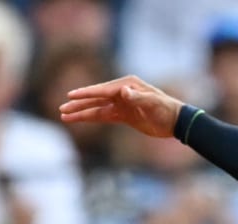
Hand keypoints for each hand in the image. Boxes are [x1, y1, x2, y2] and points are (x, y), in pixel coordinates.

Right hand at [60, 75, 182, 138]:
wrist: (175, 122)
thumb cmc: (166, 110)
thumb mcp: (153, 103)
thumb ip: (137, 97)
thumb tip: (123, 91)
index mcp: (127, 85)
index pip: (103, 90)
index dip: (87, 93)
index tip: (71, 95)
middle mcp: (122, 92)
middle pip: (96, 98)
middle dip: (79, 103)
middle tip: (62, 108)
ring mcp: (121, 104)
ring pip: (96, 108)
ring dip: (81, 112)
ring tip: (64, 115)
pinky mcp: (123, 115)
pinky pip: (103, 116)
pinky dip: (90, 118)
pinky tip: (78, 120)